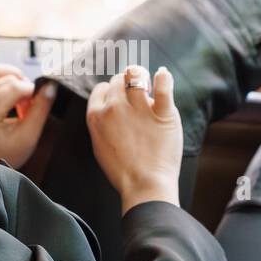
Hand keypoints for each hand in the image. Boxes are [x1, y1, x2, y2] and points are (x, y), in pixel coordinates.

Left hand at [0, 62, 55, 167]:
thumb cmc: (3, 155)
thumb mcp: (28, 136)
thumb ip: (40, 109)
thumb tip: (50, 86)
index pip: (16, 86)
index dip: (31, 92)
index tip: (34, 105)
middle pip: (5, 75)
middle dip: (21, 85)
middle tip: (26, 104)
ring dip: (9, 76)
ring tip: (15, 94)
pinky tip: (1, 86)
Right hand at [86, 65, 182, 213]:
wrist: (144, 186)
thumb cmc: (122, 171)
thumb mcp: (99, 145)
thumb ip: (101, 123)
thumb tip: (108, 107)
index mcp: (97, 115)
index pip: (102, 88)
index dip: (111, 90)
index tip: (119, 96)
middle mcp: (115, 107)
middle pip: (119, 80)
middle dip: (126, 82)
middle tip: (136, 91)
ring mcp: (139, 108)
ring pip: (136, 75)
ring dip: (142, 75)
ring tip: (149, 80)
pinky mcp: (162, 112)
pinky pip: (163, 85)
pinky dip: (164, 77)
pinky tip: (163, 75)